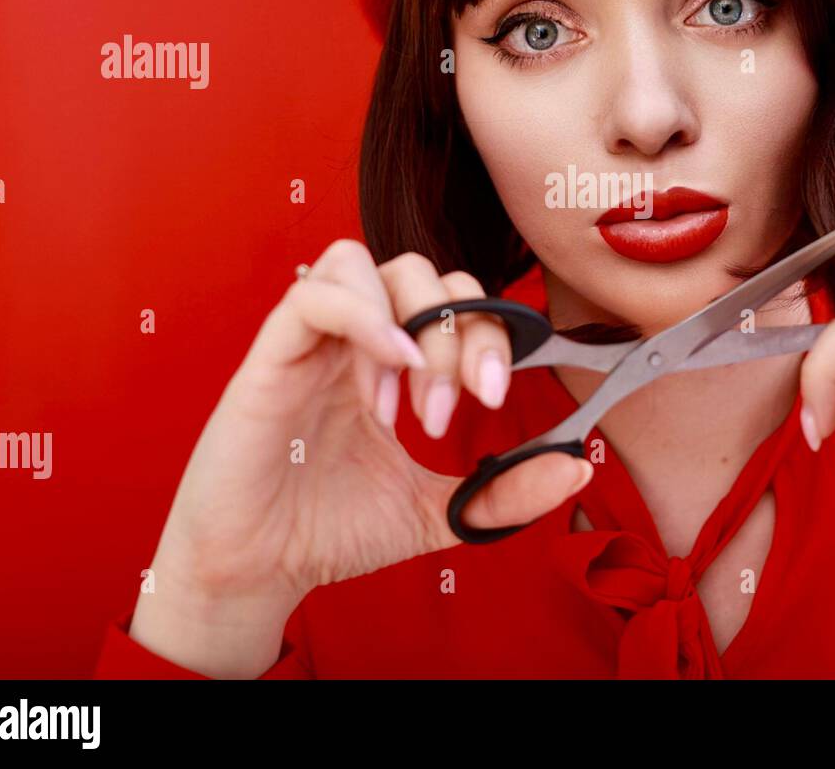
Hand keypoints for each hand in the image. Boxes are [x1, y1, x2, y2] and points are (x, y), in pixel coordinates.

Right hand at [131, 240, 591, 676]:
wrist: (256, 571)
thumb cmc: (331, 529)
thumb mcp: (437, 512)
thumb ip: (504, 492)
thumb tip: (578, 465)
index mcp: (393, 362)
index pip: (455, 302)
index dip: (490, 334)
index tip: (494, 400)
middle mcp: (354, 339)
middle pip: (421, 272)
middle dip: (459, 333)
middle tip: (457, 409)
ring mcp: (311, 341)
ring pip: (366, 263)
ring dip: (409, 324)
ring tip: (410, 405)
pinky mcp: (270, 355)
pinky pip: (313, 294)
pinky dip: (362, 317)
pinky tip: (388, 372)